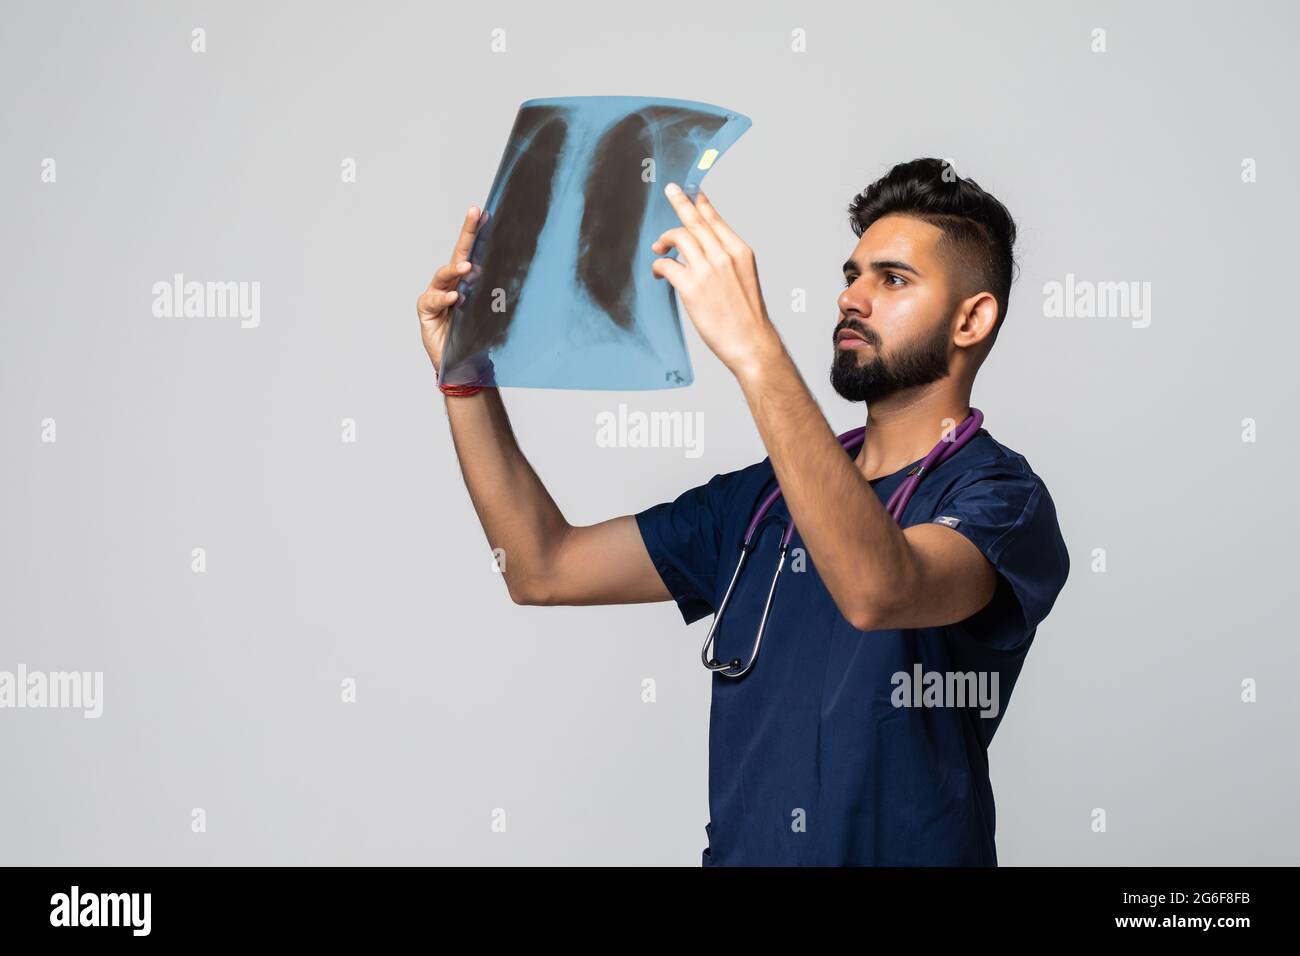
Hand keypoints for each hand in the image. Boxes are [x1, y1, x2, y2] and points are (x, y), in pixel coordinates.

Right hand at [417, 205, 488, 375]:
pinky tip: (455, 297)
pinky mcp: (427, 311)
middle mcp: (449, 282)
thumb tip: (515, 274)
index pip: (472, 252)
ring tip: (467, 267)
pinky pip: (435, 300)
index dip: (477, 232)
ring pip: (443, 275)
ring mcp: (436, 295)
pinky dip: (445, 298)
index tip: (486, 212)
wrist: (462, 363)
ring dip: (455, 269)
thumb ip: (494, 294)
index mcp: (466, 280)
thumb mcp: (490, 312)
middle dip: (467, 233)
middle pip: (457, 253)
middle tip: (475, 214)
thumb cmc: (475, 335)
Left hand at [650, 184, 781, 378]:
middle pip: (696, 221)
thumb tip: (703, 249)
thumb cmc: (747, 315)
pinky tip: (659, 273)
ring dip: (665, 239)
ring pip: (679, 237)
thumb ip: (726, 259)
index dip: (701, 203)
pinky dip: (659, 265)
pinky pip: (667, 264)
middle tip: (671, 190)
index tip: (692, 191)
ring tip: (659, 247)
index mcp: (739, 251)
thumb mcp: (745, 277)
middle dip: (680, 202)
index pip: (715, 220)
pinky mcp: (691, 286)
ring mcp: (707, 269)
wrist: (751, 341)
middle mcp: (724, 255)